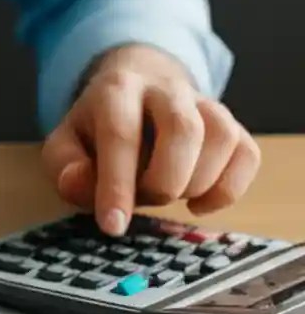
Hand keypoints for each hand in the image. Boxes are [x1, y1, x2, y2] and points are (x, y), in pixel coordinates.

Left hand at [42, 45, 261, 235]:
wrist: (139, 88)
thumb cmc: (98, 127)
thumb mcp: (66, 143)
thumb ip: (65, 166)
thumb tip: (78, 184)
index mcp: (116, 89)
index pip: (120, 134)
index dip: (117, 184)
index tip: (113, 226)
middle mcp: (166, 88)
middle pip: (182, 129)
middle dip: (163, 181)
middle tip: (145, 199)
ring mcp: (205, 103)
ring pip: (220, 138)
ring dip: (196, 183)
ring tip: (169, 194)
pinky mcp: (234, 125)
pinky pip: (247, 154)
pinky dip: (227, 189)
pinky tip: (197, 202)